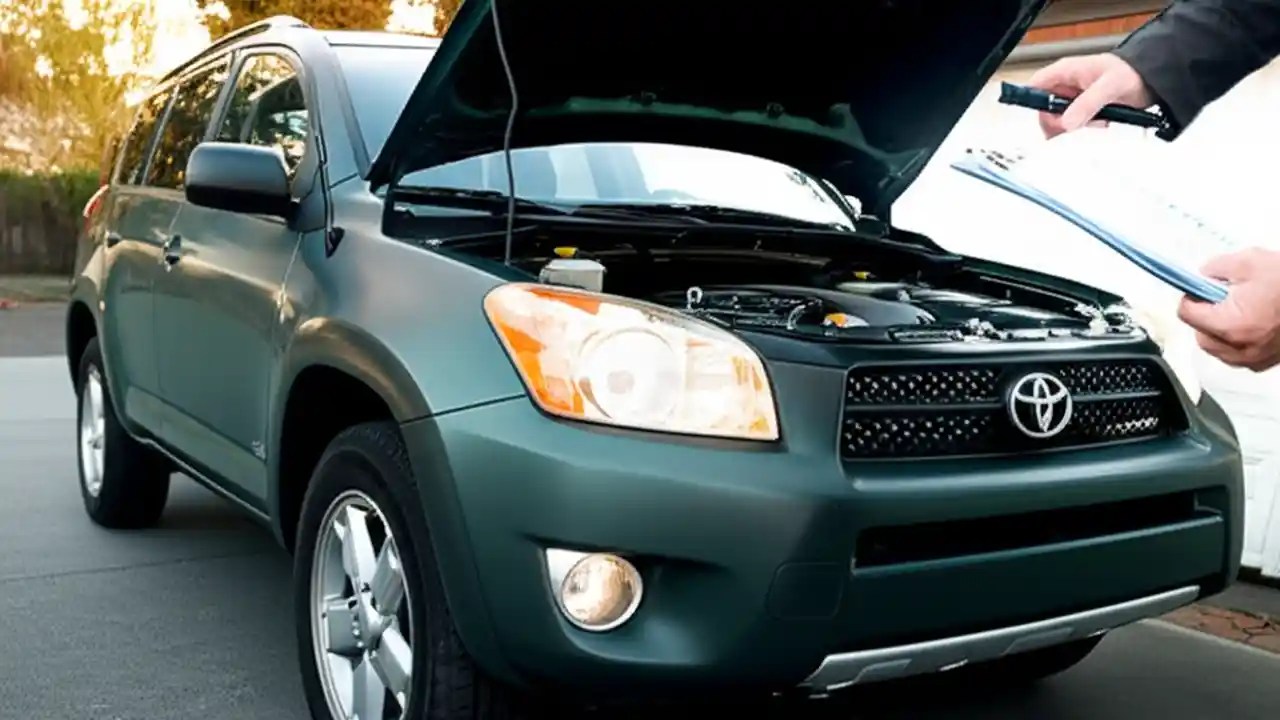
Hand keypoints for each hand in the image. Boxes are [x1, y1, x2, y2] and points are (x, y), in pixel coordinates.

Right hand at [1027, 53, 1154, 137]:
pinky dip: (1084, 128)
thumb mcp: (1109, 86)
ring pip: (1058, 119)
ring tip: (1096, 120)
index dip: (1033, 103)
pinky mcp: (1082, 109)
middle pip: (1043, 108)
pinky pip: (1072, 124)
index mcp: (1065, 71)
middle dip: (1058, 121)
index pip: (1035, 86)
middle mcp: (1065, 85)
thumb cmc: (1132, 72)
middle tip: (1075, 124)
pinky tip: (1100, 122)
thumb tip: (1066, 123)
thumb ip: (1087, 104)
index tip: (1046, 118)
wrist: (1152, 79)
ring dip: (1073, 126)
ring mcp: (1073, 98)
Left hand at [1177, 248, 1279, 370]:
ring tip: (1240, 307)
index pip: (1187, 314)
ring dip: (1219, 329)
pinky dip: (1236, 339)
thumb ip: (1215, 268)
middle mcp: (1241, 348)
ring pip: (1217, 347)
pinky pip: (1237, 354)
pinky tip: (1251, 320)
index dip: (1191, 296)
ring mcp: (1254, 358)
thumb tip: (1200, 277)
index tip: (1197, 289)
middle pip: (1199, 334)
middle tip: (1220, 296)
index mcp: (1232, 324)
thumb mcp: (1249, 262)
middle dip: (1205, 314)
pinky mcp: (1266, 362)